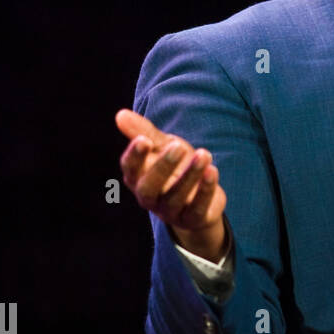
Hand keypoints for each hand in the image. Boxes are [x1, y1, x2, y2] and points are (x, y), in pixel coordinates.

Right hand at [116, 108, 227, 260]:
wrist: (202, 197)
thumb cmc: (178, 166)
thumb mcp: (165, 146)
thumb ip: (146, 132)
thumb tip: (120, 114)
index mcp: (138, 178)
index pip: (129, 169)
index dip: (134, 156)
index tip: (144, 140)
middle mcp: (150, 198)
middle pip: (148, 187)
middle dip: (162, 167)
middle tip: (178, 146)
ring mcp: (170, 212)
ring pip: (175, 198)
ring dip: (190, 175)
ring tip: (204, 154)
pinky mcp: (192, 220)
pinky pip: (196, 209)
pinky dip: (205, 191)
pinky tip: (213, 171)